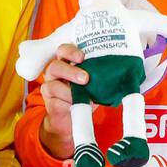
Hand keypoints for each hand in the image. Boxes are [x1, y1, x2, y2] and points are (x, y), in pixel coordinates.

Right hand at [38, 43, 87, 159]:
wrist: (72, 116)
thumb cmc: (84, 93)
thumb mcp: (92, 82)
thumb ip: (97, 75)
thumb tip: (116, 73)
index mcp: (64, 62)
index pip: (63, 50)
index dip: (70, 52)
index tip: (82, 57)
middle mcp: (54, 72)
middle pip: (55, 66)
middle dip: (70, 71)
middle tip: (85, 78)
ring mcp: (49, 87)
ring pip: (53, 86)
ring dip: (69, 91)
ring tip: (84, 97)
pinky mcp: (50, 103)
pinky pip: (56, 102)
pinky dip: (68, 104)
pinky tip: (77, 105)